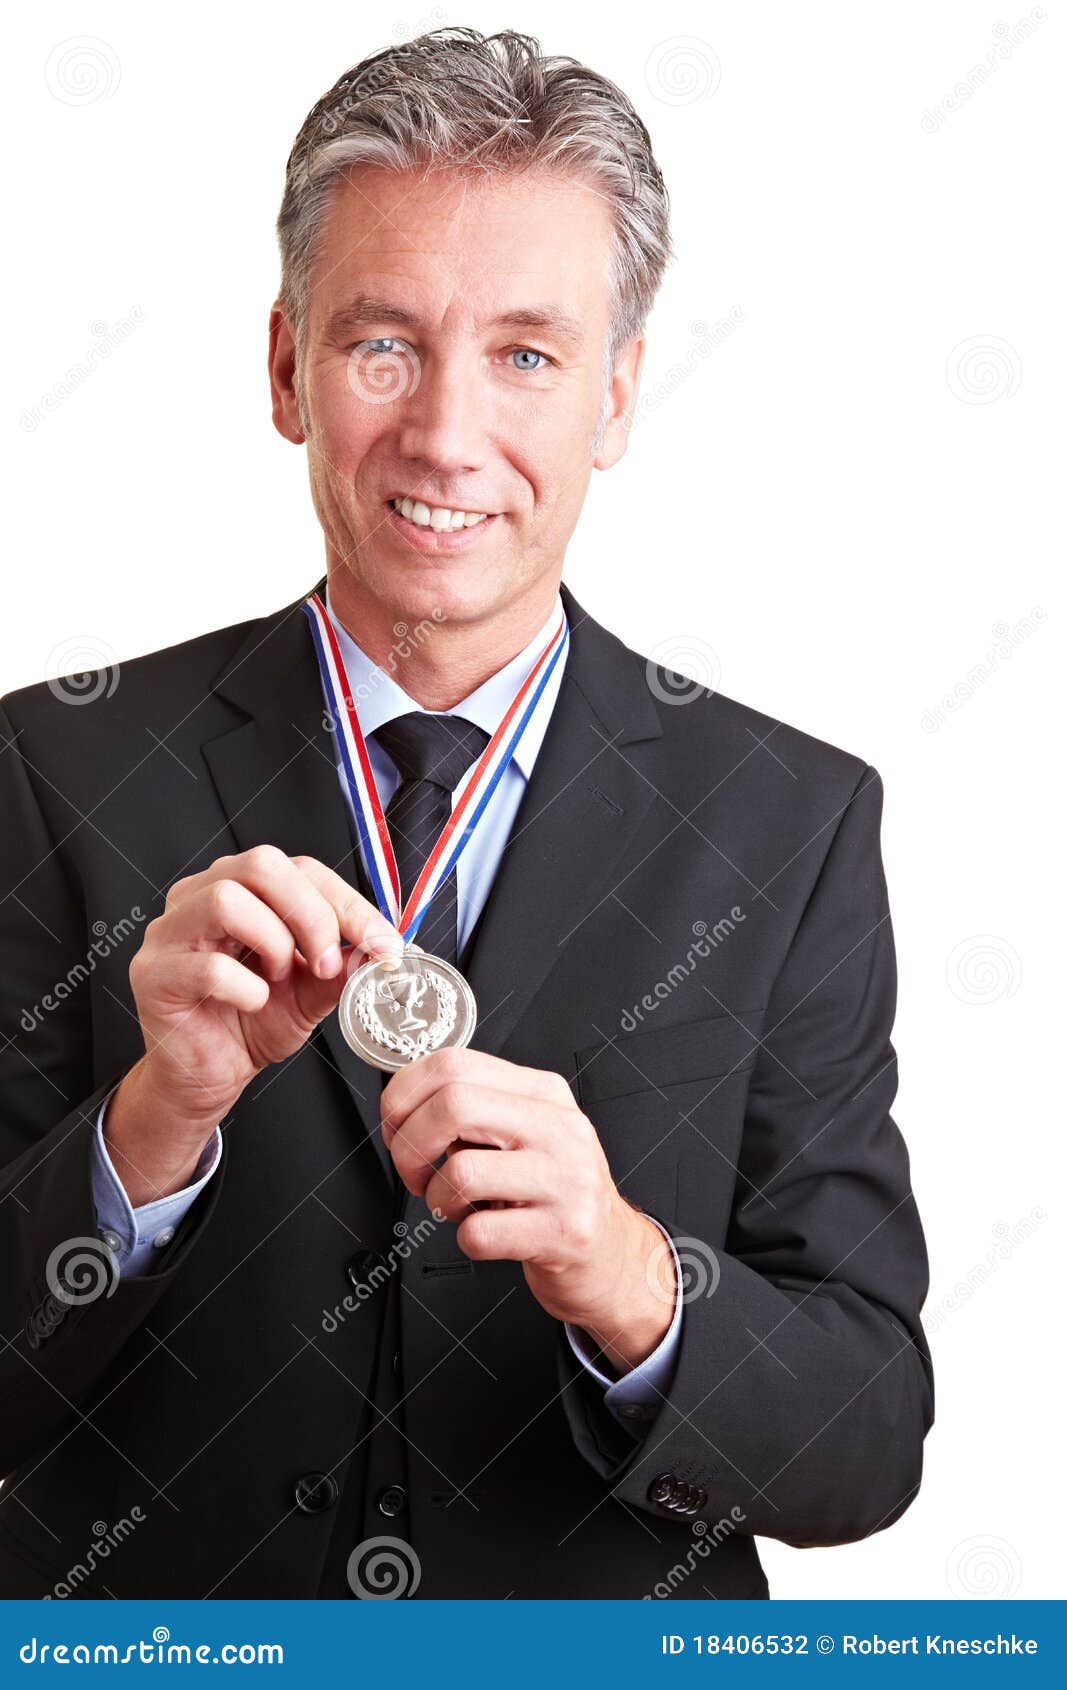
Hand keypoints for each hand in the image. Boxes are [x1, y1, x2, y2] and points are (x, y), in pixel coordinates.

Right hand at [106, 847, 402, 1203]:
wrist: (209, 1076)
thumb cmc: (252, 1023)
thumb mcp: (311, 991)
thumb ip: (341, 964)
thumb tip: (380, 947)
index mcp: (241, 888)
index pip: (299, 868)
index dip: (347, 902)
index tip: (383, 944)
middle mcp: (198, 896)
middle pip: (260, 865)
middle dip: (312, 914)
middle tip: (329, 963)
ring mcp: (169, 932)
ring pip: (226, 901)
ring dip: (274, 944)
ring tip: (280, 979)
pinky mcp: (153, 975)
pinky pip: (208, 967)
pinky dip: (245, 989)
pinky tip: (252, 1004)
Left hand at [380, 1046, 677, 1372]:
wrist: (614, 1256)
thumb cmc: (553, 1193)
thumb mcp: (525, 1133)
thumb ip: (477, 1109)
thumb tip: (404, 1101)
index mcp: (542, 1092)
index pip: (453, 1063)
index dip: (403, 1095)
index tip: (396, 1127)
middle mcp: (560, 1127)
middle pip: (453, 1104)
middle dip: (410, 1145)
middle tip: (414, 1173)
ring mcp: (567, 1179)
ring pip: (462, 1171)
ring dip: (437, 1199)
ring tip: (456, 1207)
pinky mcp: (565, 1232)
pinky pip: (479, 1232)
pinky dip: (465, 1239)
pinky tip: (486, 1234)